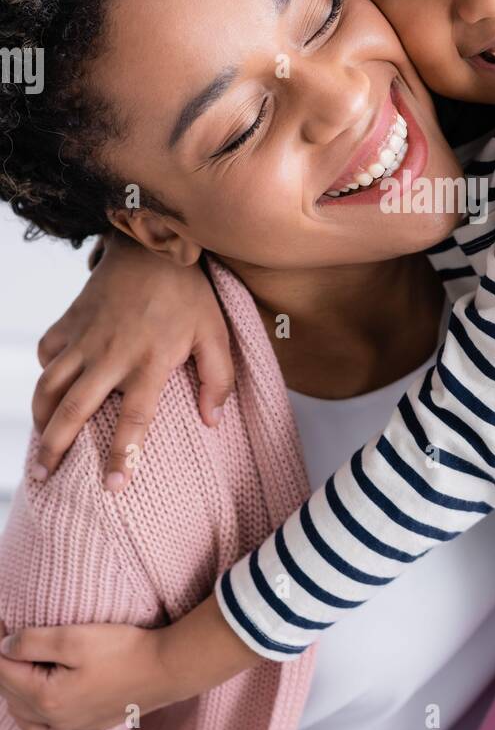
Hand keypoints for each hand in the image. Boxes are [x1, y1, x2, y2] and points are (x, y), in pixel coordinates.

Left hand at [0, 595, 257, 729]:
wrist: (165, 669)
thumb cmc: (123, 650)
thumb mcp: (74, 638)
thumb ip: (32, 642)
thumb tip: (3, 646)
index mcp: (45, 697)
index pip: (3, 669)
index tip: (1, 620)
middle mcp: (53, 718)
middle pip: (9, 691)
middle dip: (3, 663)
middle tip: (8, 634)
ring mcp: (70, 726)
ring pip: (23, 713)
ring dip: (12, 688)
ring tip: (17, 662)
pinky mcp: (87, 728)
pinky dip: (30, 723)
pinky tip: (30, 711)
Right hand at [32, 231, 234, 485]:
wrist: (154, 242)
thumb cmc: (189, 292)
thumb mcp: (216, 334)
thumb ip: (218, 379)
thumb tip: (212, 421)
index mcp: (150, 361)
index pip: (134, 420)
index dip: (122, 456)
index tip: (112, 486)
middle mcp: (112, 354)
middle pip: (75, 410)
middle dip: (56, 449)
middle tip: (45, 478)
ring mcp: (86, 337)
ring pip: (50, 386)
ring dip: (40, 420)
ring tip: (40, 448)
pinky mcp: (70, 320)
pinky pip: (48, 353)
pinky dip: (45, 374)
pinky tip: (51, 391)